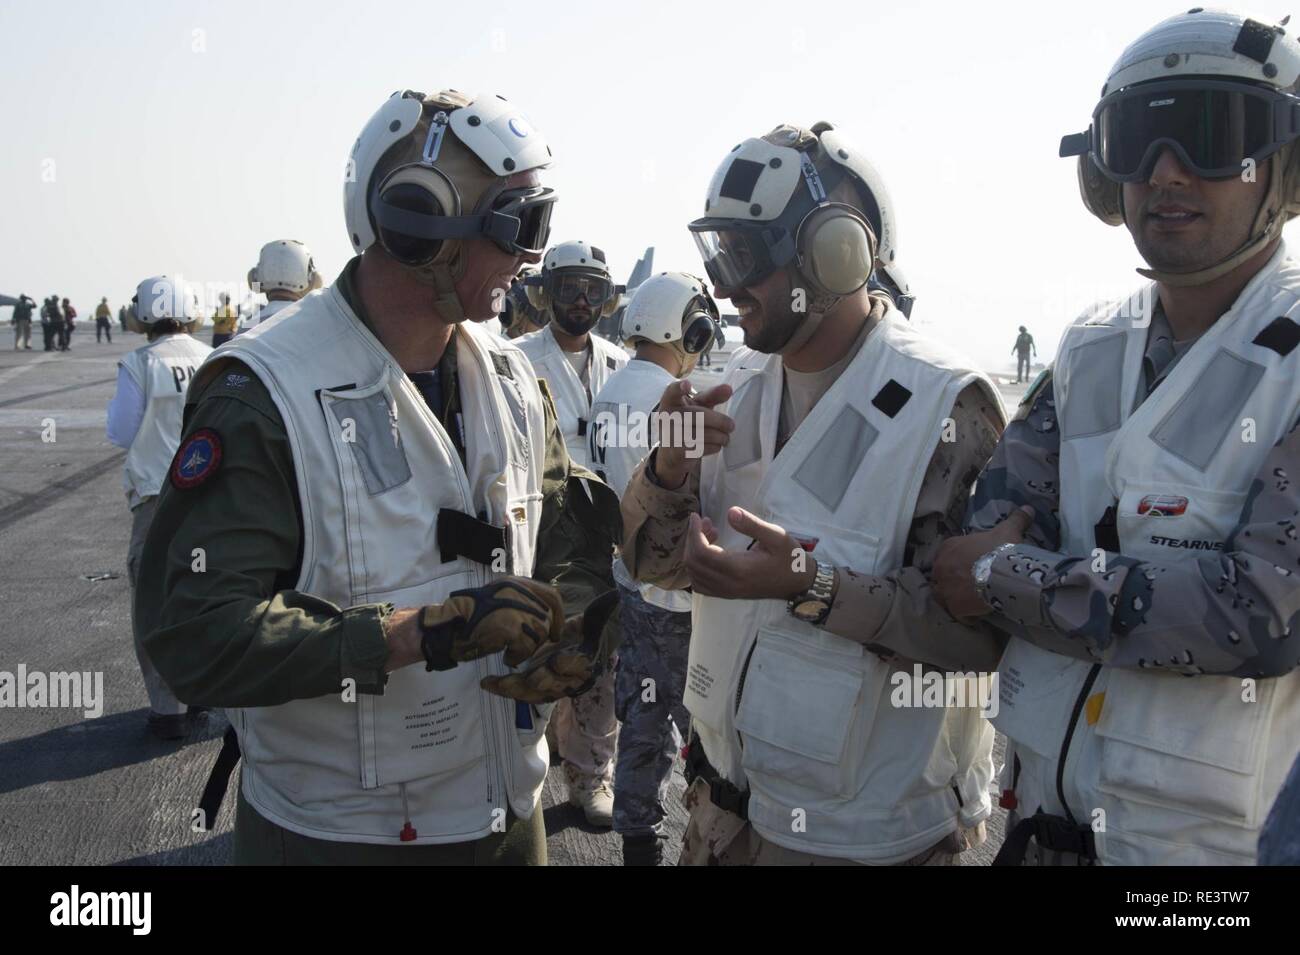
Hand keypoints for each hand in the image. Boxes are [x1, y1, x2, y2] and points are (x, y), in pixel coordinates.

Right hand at [418, 577, 564, 669]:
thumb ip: (522, 603)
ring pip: (539, 635)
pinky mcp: (509, 626)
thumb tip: (548, 618)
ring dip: (526, 649)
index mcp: (516, 583)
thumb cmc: (471, 618)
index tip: (556, 633)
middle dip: (539, 638)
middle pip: (546, 619)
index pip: (551, 596)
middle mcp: (518, 591)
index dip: (558, 617)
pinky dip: (517, 657)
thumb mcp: (499, 600)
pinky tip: (505, 656)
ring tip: (510, 651)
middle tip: (522, 647)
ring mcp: (514, 607)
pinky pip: (526, 648)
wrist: (448, 628)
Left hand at [481, 589, 620, 702]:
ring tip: (493, 683)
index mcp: (587, 662)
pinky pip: (521, 692)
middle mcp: (570, 679)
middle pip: (554, 685)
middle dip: (537, 682)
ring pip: (535, 693)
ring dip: (514, 689)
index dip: (568, 665)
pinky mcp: (537, 687)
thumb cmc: (584, 629)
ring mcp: (552, 685)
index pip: (578, 667)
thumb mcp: (593, 617)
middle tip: (522, 676)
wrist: (576, 643)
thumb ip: (601, 610)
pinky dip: (505, 688)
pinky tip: (489, 683)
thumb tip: (613, 597)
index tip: (556, 660)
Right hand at [651, 381, 733, 488]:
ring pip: (704, 434)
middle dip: (720, 421)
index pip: (672, 391)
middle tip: (731, 425)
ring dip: (720, 436)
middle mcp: (666, 417)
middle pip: (699, 415)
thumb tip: (729, 388)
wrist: (673, 453)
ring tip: (725, 437)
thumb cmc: (688, 423)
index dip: (679, 388)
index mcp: (670, 401)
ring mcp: (670, 436)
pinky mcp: (677, 452)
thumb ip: (712, 396)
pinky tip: (716, 445)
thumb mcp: (698, 406)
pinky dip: (715, 446)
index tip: (687, 384)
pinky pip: (703, 448)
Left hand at [683, 507, 815, 599]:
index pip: (702, 553)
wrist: (799, 583)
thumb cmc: (790, 558)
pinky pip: (701, 585)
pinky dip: (697, 568)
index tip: (697, 516)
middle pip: (693, 563)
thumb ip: (752, 525)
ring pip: (694, 575)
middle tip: (706, 522)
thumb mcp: (776, 536)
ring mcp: (726, 592)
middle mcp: (728, 584)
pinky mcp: (728, 594)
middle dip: (693, 540)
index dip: (694, 533)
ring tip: (711, 534)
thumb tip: (730, 512)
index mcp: (738, 569)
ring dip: (694, 552)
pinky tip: (710, 552)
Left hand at [931, 507, 1033, 619]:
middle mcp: (941, 566)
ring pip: (945, 595)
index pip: (948, 555)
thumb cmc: (1001, 549)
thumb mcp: (1009, 530)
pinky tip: (976, 614)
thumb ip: (1015, 519)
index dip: (960, 562)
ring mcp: (945, 588)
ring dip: (955, 597)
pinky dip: (964, 615)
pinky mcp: (953, 606)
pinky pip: (956, 613)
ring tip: (972, 600)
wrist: (1003, 573)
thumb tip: (1028, 508)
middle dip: (954, 579)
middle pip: (944, 575)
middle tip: (973, 584)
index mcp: (948, 547)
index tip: (973, 567)